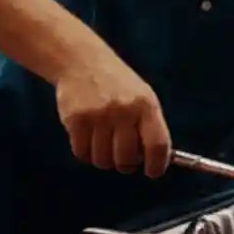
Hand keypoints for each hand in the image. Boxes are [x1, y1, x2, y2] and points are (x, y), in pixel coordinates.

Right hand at [54, 56, 171, 176]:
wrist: (82, 61)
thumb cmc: (117, 85)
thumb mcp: (142, 98)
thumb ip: (149, 127)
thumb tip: (151, 161)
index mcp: (146, 106)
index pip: (158, 145)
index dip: (157, 165)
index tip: (152, 172)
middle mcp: (124, 111)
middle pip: (126, 158)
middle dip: (125, 164)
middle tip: (122, 157)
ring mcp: (99, 115)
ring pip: (102, 160)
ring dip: (103, 158)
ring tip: (103, 142)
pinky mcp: (76, 120)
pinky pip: (82, 153)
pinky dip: (85, 152)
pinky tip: (88, 137)